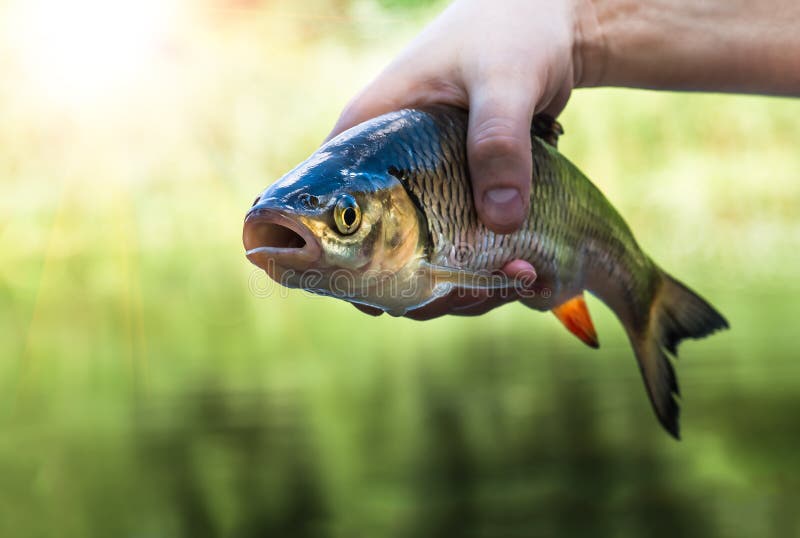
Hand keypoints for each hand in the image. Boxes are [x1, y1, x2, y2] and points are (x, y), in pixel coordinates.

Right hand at [327, 0, 589, 318]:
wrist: (546, 24)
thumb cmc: (509, 35)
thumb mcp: (502, 80)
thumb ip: (498, 141)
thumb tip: (500, 221)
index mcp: (367, 135)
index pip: (322, 205)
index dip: (332, 261)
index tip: (376, 299)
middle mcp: (385, 170)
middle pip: (372, 250)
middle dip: (418, 287)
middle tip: (468, 295)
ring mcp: (421, 189)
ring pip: (420, 258)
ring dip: (461, 286)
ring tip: (517, 282)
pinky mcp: (457, 199)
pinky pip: (459, 248)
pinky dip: (486, 270)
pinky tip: (526, 275)